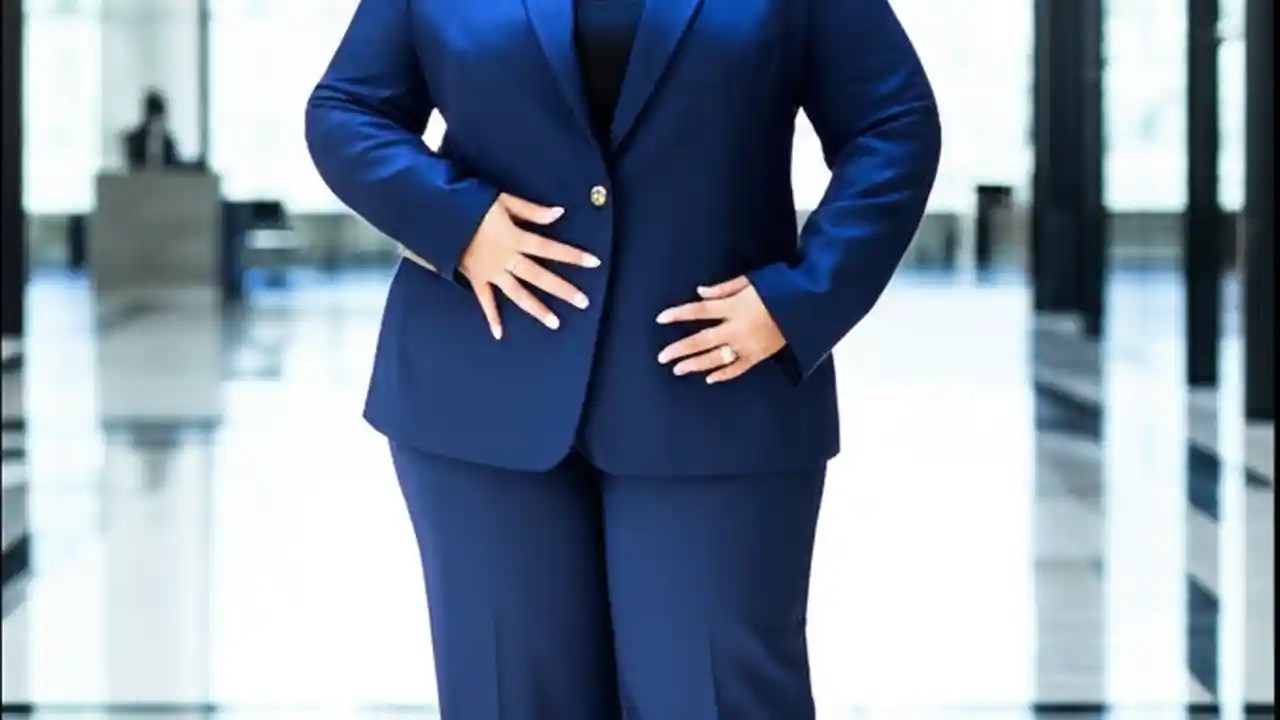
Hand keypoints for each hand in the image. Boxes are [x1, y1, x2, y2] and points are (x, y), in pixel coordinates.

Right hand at [459, 193, 600, 338]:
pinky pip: (485, 301)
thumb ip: (532, 210)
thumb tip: (559, 213)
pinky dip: (491, 317)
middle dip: (563, 289)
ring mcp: (491, 272)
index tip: (594, 262)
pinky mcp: (476, 279)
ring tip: (556, 323)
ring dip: (537, 309)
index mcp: (516, 237)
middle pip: (540, 276)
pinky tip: (499, 334)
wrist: (436, 216)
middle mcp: (507, 259)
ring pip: (518, 294)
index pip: (551, 248)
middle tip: (584, 302)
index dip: (573, 255)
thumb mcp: (502, 200)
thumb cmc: (470, 203)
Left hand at [655, 276, 786, 383]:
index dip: (678, 314)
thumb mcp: (751, 281)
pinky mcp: (759, 356)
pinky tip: (709, 378)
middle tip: (662, 356)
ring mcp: (747, 345)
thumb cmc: (780, 288)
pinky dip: (723, 374)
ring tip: (677, 369)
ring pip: (716, 358)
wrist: (809, 307)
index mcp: (734, 307)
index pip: (699, 311)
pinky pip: (738, 368)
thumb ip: (723, 288)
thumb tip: (699, 293)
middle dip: (680, 348)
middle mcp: (737, 329)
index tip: (660, 319)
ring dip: (695, 364)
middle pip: (702, 340)